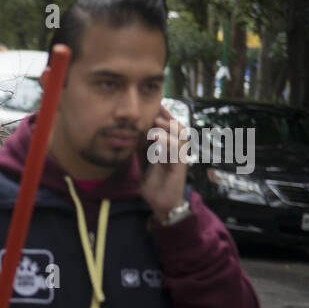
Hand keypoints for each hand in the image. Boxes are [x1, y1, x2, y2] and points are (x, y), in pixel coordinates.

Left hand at [142, 104, 189, 220]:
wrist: (161, 203)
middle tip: (156, 107)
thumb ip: (139, 150)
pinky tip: (156, 137)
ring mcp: (179, 157)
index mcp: (168, 147)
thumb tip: (129, 135)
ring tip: (156, 120)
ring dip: (168, 127)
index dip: (163, 115)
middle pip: (177, 127)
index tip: (153, 104)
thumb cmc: (154, 183)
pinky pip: (176, 150)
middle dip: (167, 116)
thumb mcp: (143, 162)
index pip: (168, 127)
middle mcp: (176, 150)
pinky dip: (166, 142)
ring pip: (179, 136)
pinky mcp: (179, 166)